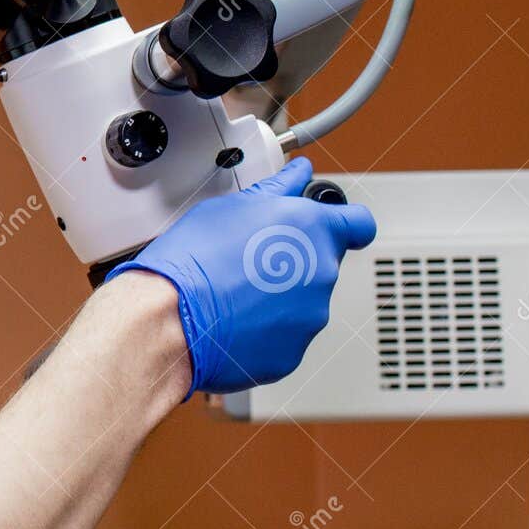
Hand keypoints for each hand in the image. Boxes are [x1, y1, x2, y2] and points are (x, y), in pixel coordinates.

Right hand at [106, 157, 375, 396]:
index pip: (358, 223)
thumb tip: (298, 176)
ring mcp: (311, 316)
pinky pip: (286, 336)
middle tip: (250, 260)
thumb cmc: (192, 260)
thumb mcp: (231, 206)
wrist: (170, 317)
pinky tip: (232, 319)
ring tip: (233, 292)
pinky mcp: (294, 352)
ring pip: (303, 302)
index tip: (330, 227)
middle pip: (322, 263)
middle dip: (293, 261)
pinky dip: (264, 329)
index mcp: (312, 229)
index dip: (345, 224)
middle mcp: (321, 272)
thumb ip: (276, 190)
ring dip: (278, 296)